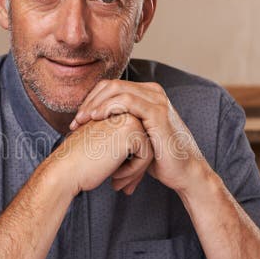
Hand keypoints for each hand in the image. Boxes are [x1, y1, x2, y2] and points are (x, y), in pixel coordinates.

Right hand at [52, 113, 152, 196]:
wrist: (65, 169)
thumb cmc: (80, 164)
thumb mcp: (105, 150)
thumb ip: (123, 148)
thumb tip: (146, 159)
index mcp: (114, 113)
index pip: (136, 139)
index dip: (131, 163)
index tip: (120, 179)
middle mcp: (123, 111)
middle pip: (145, 143)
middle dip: (136, 169)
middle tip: (123, 186)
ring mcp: (128, 118)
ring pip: (149, 149)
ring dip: (136, 172)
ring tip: (119, 184)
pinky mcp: (132, 131)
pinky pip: (147, 156)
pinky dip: (134, 171)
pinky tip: (114, 175)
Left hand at [69, 80, 205, 192]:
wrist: (183, 173)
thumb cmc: (159, 159)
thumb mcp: (135, 137)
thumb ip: (120, 125)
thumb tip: (93, 128)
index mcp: (147, 95)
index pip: (111, 87)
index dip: (91, 100)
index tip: (77, 120)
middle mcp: (153, 92)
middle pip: (111, 85)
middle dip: (89, 101)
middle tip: (76, 120)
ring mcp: (157, 100)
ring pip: (116, 89)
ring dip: (94, 104)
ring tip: (82, 121)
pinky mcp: (158, 112)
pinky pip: (127, 101)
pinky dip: (107, 107)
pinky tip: (96, 119)